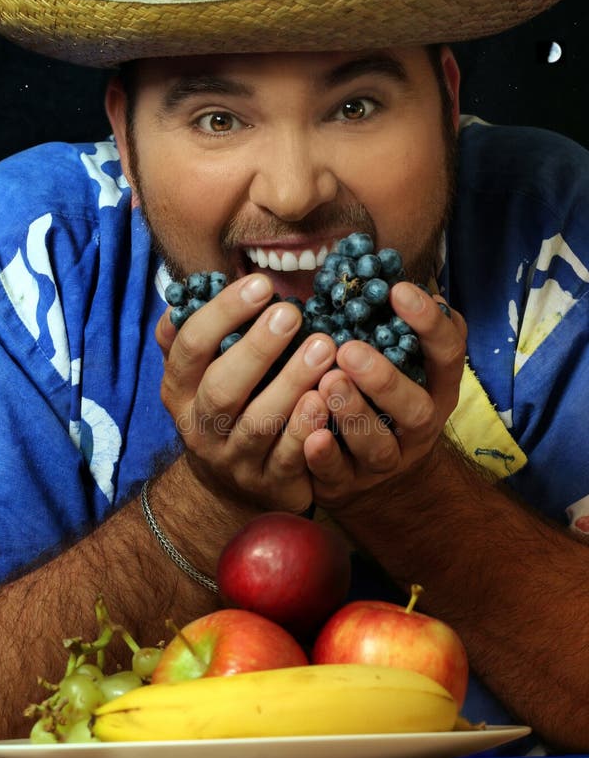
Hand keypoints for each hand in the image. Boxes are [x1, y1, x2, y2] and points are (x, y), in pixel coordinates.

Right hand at [156, 273, 335, 512]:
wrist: (232, 483)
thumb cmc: (229, 404)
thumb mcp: (202, 372)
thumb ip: (199, 332)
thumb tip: (199, 286)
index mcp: (180, 390)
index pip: (191, 347)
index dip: (222, 314)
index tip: (262, 284)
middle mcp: (200, 428)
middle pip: (222, 389)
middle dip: (257, 349)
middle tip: (292, 314)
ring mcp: (233, 461)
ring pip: (258, 425)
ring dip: (290, 384)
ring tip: (323, 348)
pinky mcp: (268, 485)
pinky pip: (287, 460)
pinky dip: (305, 431)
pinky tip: (326, 402)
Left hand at [303, 282, 466, 508]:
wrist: (374, 476)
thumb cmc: (382, 397)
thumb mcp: (402, 361)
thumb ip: (400, 325)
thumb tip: (388, 273)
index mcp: (436, 388)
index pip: (447, 354)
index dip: (429, 324)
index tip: (399, 290)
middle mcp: (418, 427)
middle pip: (415, 409)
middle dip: (384, 380)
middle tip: (350, 351)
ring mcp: (384, 461)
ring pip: (377, 446)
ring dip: (353, 414)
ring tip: (326, 384)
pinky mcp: (348, 485)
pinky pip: (337, 475)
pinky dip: (324, 457)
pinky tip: (311, 436)